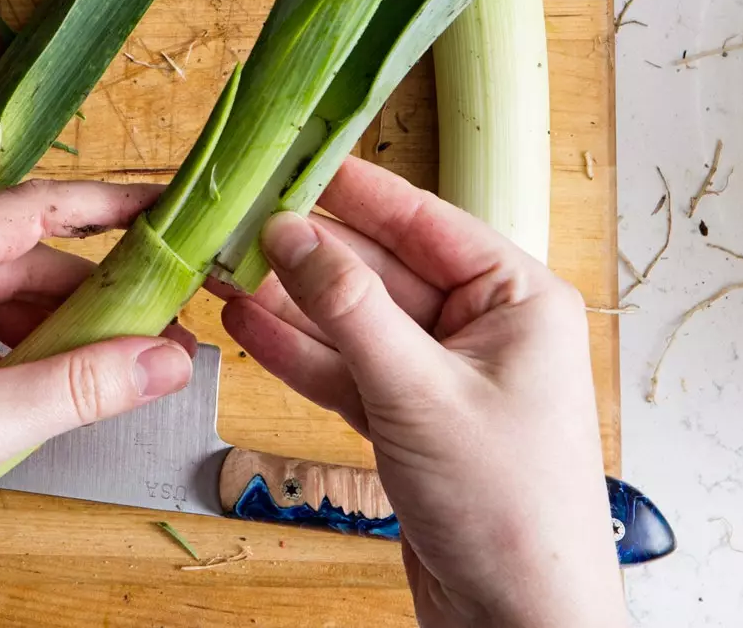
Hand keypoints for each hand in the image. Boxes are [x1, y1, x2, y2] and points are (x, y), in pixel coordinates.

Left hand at [0, 179, 195, 627]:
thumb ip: (79, 389)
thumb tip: (165, 362)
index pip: (28, 210)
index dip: (106, 206)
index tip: (164, 207)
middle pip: (16, 260)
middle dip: (89, 296)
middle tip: (156, 327)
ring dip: (52, 331)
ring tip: (112, 369)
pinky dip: (10, 354)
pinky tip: (45, 389)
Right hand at [219, 159, 624, 627]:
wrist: (518, 621)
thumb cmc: (507, 508)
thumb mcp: (420, 393)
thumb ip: (351, 310)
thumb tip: (293, 235)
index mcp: (518, 298)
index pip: (426, 222)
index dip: (357, 193)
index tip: (297, 162)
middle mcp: (484, 328)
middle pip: (383, 270)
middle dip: (310, 254)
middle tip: (239, 224)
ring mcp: (444, 376)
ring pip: (358, 323)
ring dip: (294, 304)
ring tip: (224, 270)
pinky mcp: (412, 421)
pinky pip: (350, 371)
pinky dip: (302, 354)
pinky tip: (249, 326)